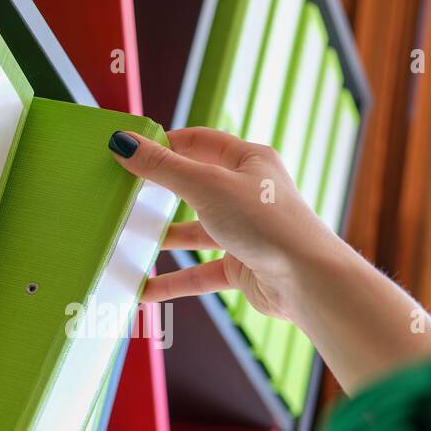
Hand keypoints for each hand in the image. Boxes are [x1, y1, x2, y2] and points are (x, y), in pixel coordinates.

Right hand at [110, 127, 335, 320]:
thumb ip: (163, 169)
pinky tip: (147, 288)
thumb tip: (124, 144)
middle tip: (128, 192)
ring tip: (131, 240)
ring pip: (198, 231)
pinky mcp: (243, 266)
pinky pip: (201, 272)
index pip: (202, 142)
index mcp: (251, 161)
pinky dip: (175, 280)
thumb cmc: (269, 222)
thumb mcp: (207, 186)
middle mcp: (250, 193)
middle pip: (198, 186)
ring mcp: (247, 231)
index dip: (168, 143)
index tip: (134, 150)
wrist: (306, 279)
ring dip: (167, 237)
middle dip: (163, 192)